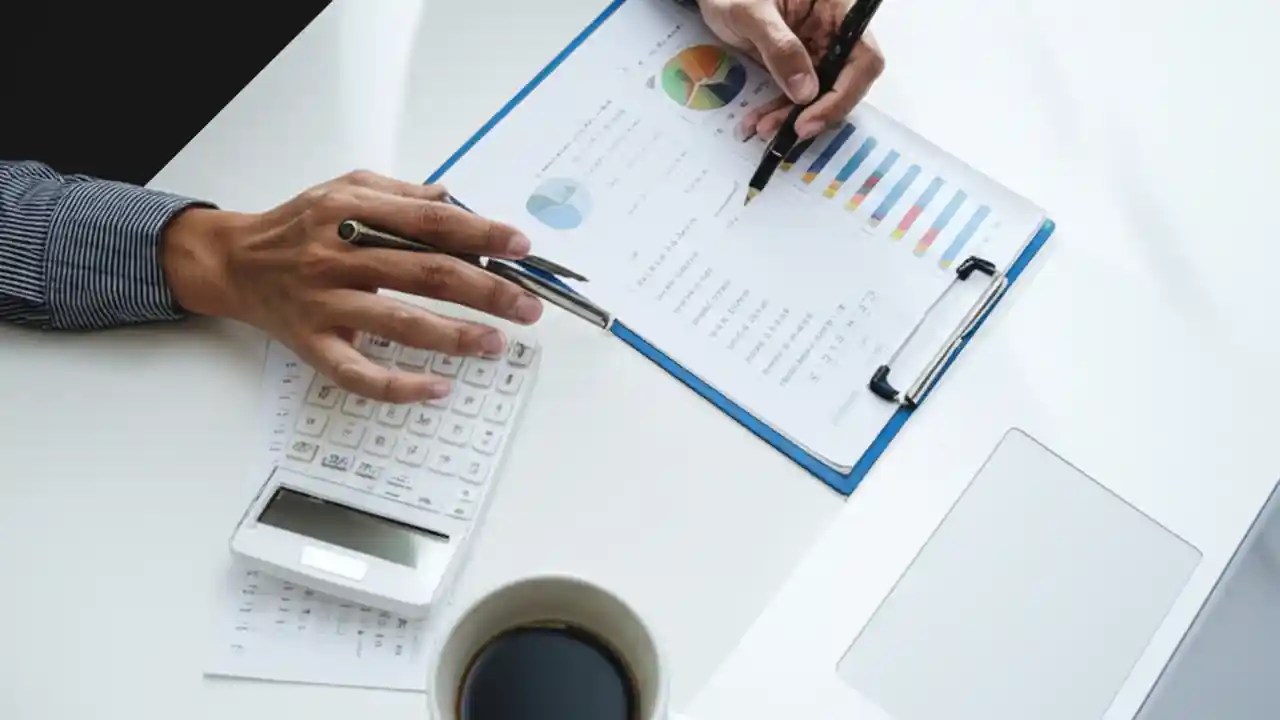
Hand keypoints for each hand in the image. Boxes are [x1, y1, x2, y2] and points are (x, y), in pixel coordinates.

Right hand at [160, 170, 543, 402]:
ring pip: (400, 322)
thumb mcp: (345, 189)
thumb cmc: (298, 226)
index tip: (520, 247)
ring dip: (455, 335)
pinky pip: (358, 372)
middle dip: (486, 290)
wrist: (234, 262)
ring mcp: (325, 303)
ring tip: (497, 343)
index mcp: (351, 211)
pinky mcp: (313, 344)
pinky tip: (437, 387)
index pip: (430, 221)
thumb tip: (455, 201)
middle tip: (527, 305)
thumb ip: (401, 195)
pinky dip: (399, 385)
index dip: (481, 233)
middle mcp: (338, 255)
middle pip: (425, 272)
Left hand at [697, 0, 884, 139]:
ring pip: (819, 94)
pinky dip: (779, 111)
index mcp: (838, 9)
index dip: (843, 94)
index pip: (863, 58)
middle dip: (814, 112)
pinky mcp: (799, 66)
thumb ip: (780, 48)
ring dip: (792, 117)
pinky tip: (757, 122)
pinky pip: (797, 95)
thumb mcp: (752, 14)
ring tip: (761, 128)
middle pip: (844, 82)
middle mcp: (836, 32)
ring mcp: (818, 50)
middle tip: (785, 133)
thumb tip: (806, 92)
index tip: (809, 120)